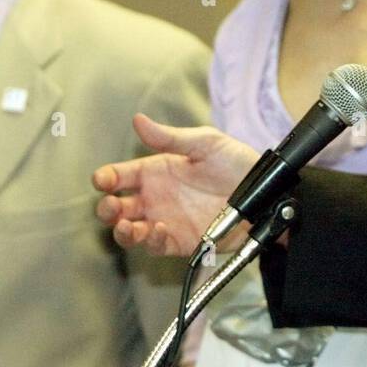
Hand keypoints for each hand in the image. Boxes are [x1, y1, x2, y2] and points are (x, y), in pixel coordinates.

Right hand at [92, 114, 257, 255]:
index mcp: (158, 170)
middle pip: (119, 207)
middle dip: (107, 208)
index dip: (107, 177)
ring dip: (122, 231)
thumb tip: (138, 120)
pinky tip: (157, 230)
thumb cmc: (237, 163)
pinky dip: (150, 241)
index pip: (122, 175)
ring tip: (127, 225)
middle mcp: (156, 197)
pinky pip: (156, 246)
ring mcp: (166, 220)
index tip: (102, 180)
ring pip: (131, 231)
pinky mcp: (180, 241)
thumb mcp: (206, 143)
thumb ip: (170, 138)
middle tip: (111, 206)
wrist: (265, 195)